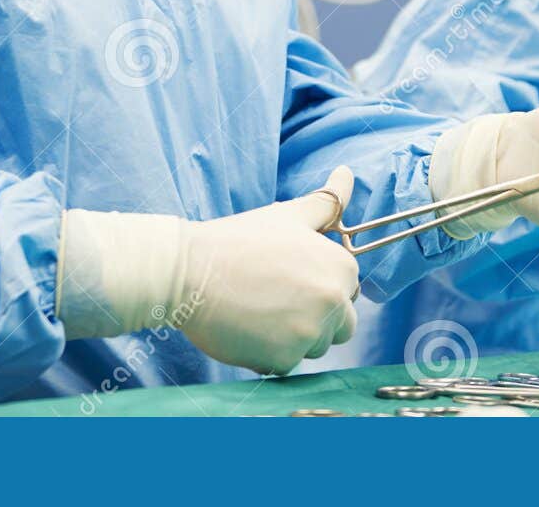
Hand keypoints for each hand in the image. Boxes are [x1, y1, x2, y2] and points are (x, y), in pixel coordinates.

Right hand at [175, 168, 359, 374]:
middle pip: (340, 325)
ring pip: (314, 347)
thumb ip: (327, 202)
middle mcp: (333, 302)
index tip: (290, 276)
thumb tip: (347, 173)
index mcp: (340, 267)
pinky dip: (269, 353)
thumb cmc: (239, 240)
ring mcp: (308, 334)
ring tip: (259, 310)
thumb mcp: (288, 216)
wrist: (189, 271)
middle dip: (314, 316)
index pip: (348, 289)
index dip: (318, 283)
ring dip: (293, 337)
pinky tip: (247, 328)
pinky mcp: (283, 360)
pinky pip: (286, 364)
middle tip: (275, 297)